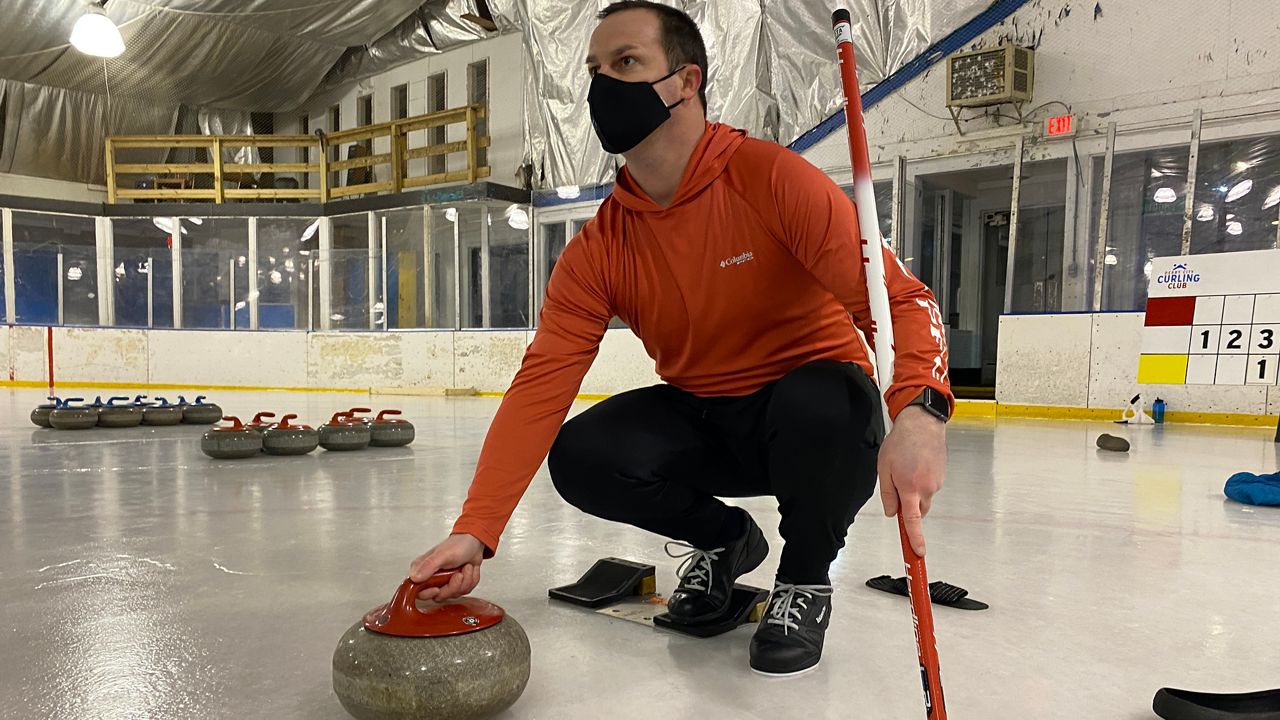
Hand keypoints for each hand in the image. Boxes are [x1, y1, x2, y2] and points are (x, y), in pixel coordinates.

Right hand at [408, 533, 486, 601]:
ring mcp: (444, 581)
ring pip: (453, 594)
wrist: (475, 542)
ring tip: (465, 567)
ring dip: (465, 581)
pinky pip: (464, 591)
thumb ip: (429, 566)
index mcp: (422, 569)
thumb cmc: (459, 544)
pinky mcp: (455, 584)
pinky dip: (470, 580)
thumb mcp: (443, 554)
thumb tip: (415, 578)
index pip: (418, 592)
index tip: (438, 588)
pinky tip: (469, 569)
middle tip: (459, 573)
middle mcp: (431, 577)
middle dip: (453, 586)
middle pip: (439, 595)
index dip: (428, 594)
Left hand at [877, 405, 946, 556]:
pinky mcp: (941, 477)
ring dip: (915, 492)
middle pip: (919, 511)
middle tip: (898, 486)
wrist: (922, 425)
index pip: (912, 521)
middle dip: (909, 507)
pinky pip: (930, 487)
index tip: (918, 552)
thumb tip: (891, 513)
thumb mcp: (884, 468)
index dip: (914, 539)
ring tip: (907, 468)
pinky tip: (916, 465)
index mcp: (909, 488)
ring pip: (924, 498)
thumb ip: (887, 494)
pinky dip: (922, 482)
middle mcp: (926, 488)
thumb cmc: (901, 443)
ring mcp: (936, 483)